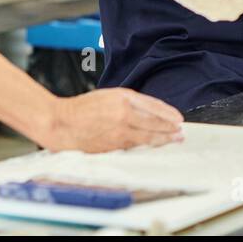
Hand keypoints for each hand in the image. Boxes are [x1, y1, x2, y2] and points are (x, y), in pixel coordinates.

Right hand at [41, 88, 184, 152]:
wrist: (62, 123)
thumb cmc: (84, 108)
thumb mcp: (110, 95)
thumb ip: (131, 102)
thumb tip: (152, 111)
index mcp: (123, 98)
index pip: (153, 107)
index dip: (168, 114)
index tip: (178, 119)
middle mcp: (123, 115)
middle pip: (154, 124)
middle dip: (170, 129)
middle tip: (180, 133)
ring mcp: (118, 132)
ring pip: (146, 138)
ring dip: (162, 140)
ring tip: (173, 140)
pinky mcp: (112, 146)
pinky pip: (134, 147)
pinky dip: (146, 147)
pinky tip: (153, 147)